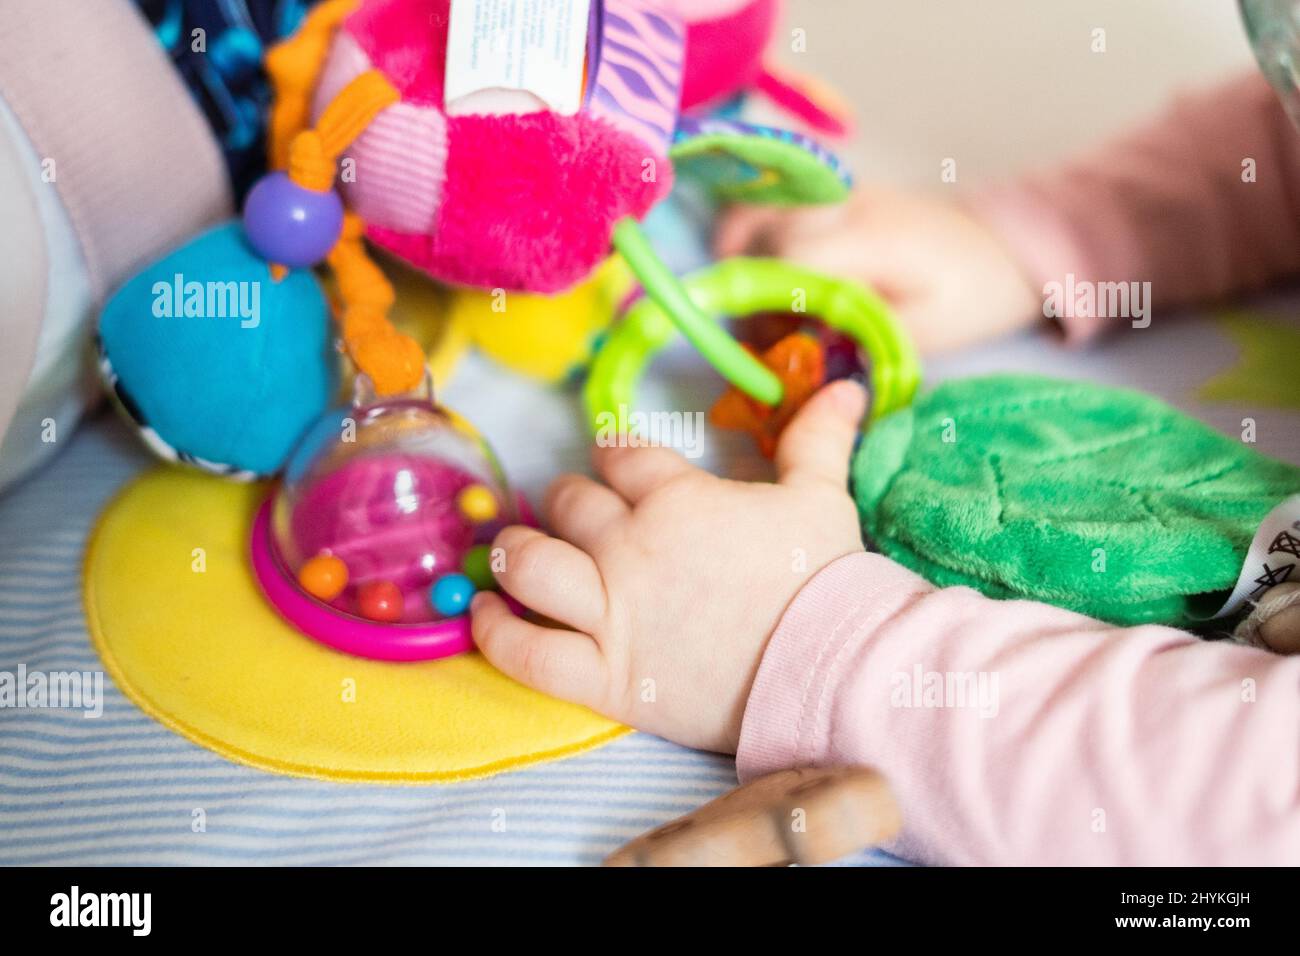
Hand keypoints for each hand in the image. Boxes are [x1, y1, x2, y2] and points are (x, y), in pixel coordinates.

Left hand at [472, 380, 868, 753]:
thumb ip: (819, 439)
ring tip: (514, 551)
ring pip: (531, 567)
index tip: (618, 462)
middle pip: (570, 504)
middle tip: (577, 513)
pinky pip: (527, 653)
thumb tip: (847, 388)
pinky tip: (486, 615)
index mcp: (678, 499)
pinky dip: (496, 634)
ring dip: (516, 552)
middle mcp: (632, 548)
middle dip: (570, 500)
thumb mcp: (823, 499)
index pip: (622, 456)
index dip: (615, 453)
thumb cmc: (826, 580)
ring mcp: (613, 613)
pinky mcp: (606, 676)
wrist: (831, 667)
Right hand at [715, 186, 1040, 352]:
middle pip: (763, 230)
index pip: (791, 254)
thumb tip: (802, 344)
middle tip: (764, 333)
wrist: (1002, 246)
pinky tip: (759, 274)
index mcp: (871, 238)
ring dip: (742, 257)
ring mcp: (836, 195)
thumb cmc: (969, 296)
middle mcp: (845, 204)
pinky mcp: (832, 199)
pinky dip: (751, 238)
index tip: (770, 341)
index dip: (766, 299)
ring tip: (755, 304)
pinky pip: (771, 208)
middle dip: (750, 285)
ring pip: (757, 211)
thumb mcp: (923, 331)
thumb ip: (861, 334)